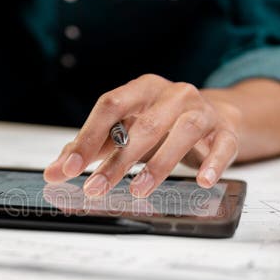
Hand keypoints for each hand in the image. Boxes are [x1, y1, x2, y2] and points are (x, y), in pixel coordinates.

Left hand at [44, 74, 241, 197]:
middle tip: (96, 188)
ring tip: (139, 190)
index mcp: (141, 89)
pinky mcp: (225, 130)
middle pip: (143, 125)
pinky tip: (202, 181)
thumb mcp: (123, 130)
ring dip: (159, 164)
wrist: (214, 114)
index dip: (88, 138)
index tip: (70, 168)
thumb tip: (53, 172)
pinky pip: (223, 145)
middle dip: (118, 161)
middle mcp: (172, 94)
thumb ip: (89, 149)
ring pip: (183, 132)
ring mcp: (202, 110)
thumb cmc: (161, 123)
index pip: (109, 106)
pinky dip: (213, 163)